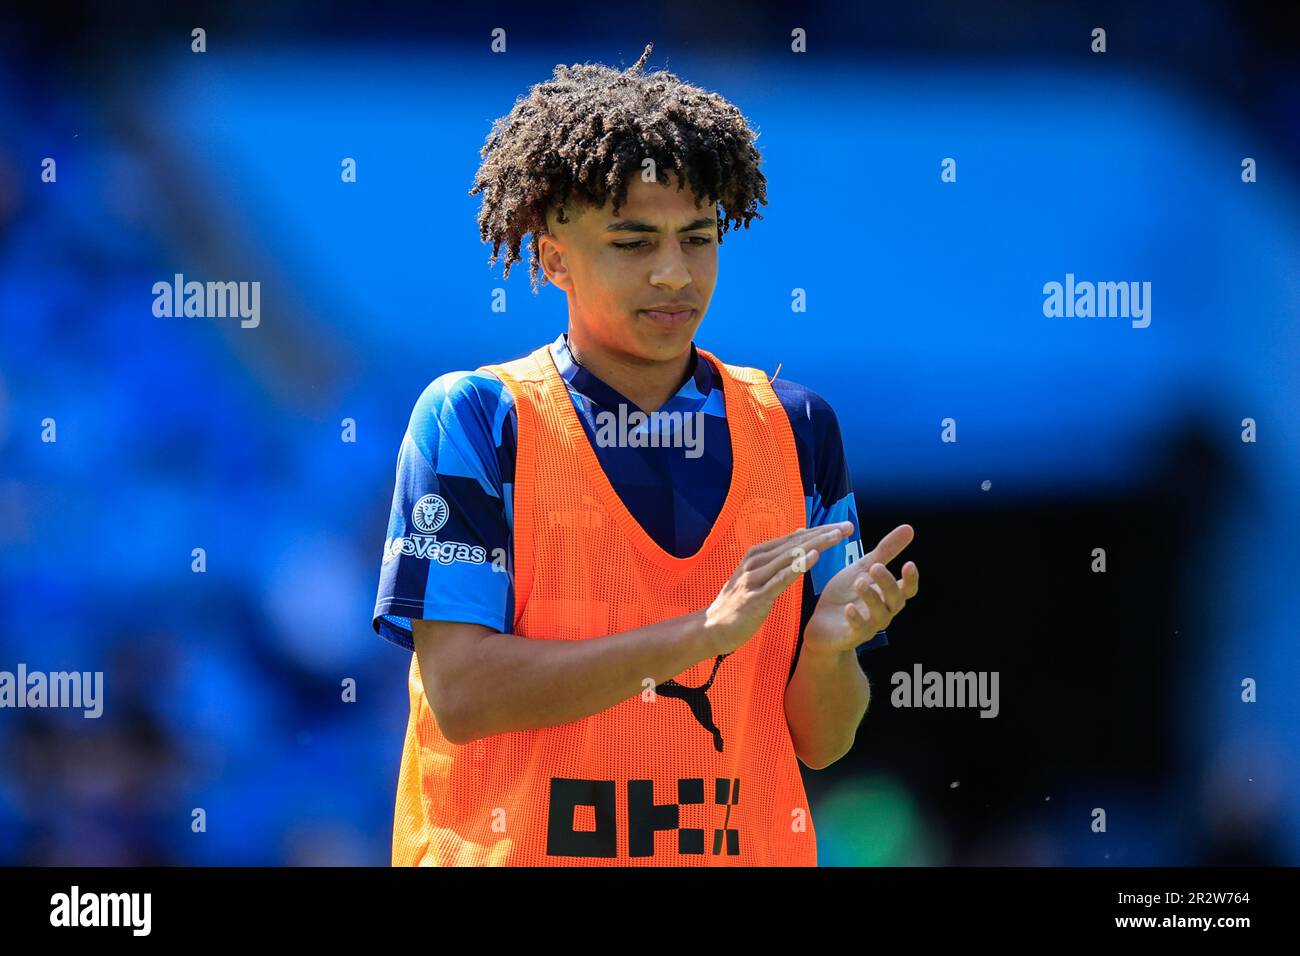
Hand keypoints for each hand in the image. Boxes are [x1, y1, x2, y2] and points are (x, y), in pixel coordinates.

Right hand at [703, 522, 853, 655]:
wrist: (712, 628)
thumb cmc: (738, 602)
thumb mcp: (756, 574)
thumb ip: (778, 556)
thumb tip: (801, 534)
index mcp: (758, 554)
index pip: (795, 538)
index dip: (820, 531)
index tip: (843, 526)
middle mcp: (756, 561)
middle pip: (795, 544)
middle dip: (823, 534)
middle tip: (848, 527)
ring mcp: (755, 579)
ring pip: (790, 557)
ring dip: (815, 545)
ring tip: (836, 537)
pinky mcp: (756, 597)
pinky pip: (780, 580)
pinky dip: (797, 567)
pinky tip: (813, 558)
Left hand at [803, 524, 918, 656]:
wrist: (821, 624)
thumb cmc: (846, 595)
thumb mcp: (863, 569)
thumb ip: (885, 551)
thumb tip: (909, 528)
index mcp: (887, 595)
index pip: (907, 589)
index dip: (911, 579)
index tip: (909, 563)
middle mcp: (883, 611)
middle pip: (895, 600)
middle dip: (887, 583)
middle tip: (875, 567)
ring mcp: (869, 626)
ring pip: (879, 615)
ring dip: (871, 597)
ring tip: (859, 582)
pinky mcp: (852, 636)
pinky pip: (858, 630)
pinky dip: (855, 619)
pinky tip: (849, 608)